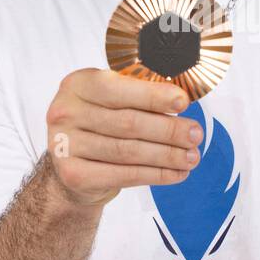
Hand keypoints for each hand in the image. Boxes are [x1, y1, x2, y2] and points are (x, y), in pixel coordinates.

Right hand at [44, 68, 202, 206]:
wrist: (71, 164)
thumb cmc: (99, 124)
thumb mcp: (111, 99)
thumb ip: (138, 93)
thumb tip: (181, 99)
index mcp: (77, 84)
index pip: (118, 89)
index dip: (153, 96)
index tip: (183, 102)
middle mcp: (64, 112)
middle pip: (128, 123)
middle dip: (168, 129)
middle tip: (195, 134)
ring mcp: (64, 145)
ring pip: (128, 151)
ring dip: (167, 155)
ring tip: (192, 156)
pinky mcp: (73, 174)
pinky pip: (124, 175)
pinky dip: (156, 175)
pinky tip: (176, 173)